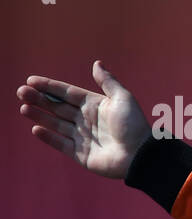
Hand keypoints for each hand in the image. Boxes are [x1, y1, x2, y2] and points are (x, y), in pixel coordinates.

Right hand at [16, 61, 151, 179]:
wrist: (140, 155)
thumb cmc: (134, 126)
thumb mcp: (123, 99)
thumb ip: (108, 82)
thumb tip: (96, 63)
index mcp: (95, 105)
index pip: (67, 93)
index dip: (49, 87)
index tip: (31, 80)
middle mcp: (86, 120)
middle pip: (58, 107)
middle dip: (39, 99)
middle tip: (22, 92)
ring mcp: (82, 137)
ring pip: (55, 124)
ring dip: (39, 115)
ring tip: (24, 108)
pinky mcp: (81, 154)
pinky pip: (60, 144)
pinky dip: (48, 137)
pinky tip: (36, 128)